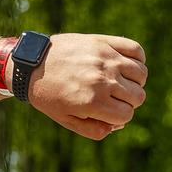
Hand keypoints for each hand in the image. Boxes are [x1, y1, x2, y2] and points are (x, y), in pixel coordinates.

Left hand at [28, 34, 147, 139]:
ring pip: (141, 74)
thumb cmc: (48, 95)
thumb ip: (94, 129)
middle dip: (127, 101)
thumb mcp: (66, 120)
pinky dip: (136, 59)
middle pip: (138, 96)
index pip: (127, 115)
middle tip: (111, 97)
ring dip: (133, 81)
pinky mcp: (103, 42)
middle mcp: (103, 80)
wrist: (30, 63)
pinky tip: (124, 65)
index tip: (106, 111)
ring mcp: (106, 59)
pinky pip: (136, 50)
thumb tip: (119, 124)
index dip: (118, 117)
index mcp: (93, 102)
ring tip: (118, 81)